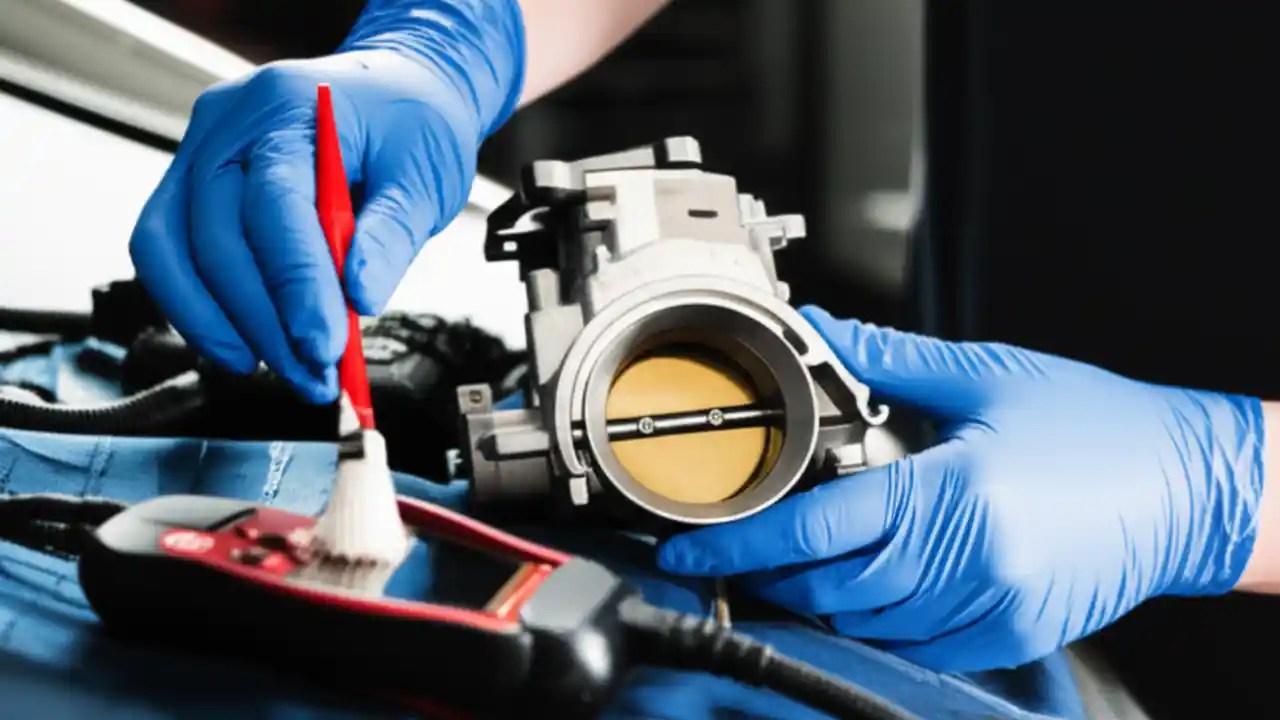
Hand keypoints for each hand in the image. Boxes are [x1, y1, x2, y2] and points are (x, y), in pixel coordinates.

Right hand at [129, 1, 522, 401]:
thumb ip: (391, 234)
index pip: (275, 204)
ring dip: (221, 327)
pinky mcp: (191, 188)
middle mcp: (227, 125)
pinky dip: (201, 310)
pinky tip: (248, 346)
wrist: (395, 90)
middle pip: (216, 237)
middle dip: (265, 322)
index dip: (296, 285)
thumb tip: (361, 299)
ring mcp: (198, 153)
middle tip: (315, 375)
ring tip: (285, 370)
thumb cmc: (411, 123)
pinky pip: (170, 257)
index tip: (325, 345)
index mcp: (288, 106)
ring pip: (171, 252)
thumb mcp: (424, 174)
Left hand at [658, 305, 1263, 671]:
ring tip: (794, 566)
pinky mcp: (1008, 637)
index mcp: (953, 492)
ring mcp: (989, 609)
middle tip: (735, 551)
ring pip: (866, 624)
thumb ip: (887, 361)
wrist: (1187, 486)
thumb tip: (820, 329)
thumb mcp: (987, 378)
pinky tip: (863, 592)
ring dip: (818, 599)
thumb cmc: (1095, 426)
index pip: (818, 529)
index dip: (743, 542)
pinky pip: (914, 648)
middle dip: (771, 573)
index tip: (694, 547)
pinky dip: (874, 624)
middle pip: (830, 586)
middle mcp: (967, 561)